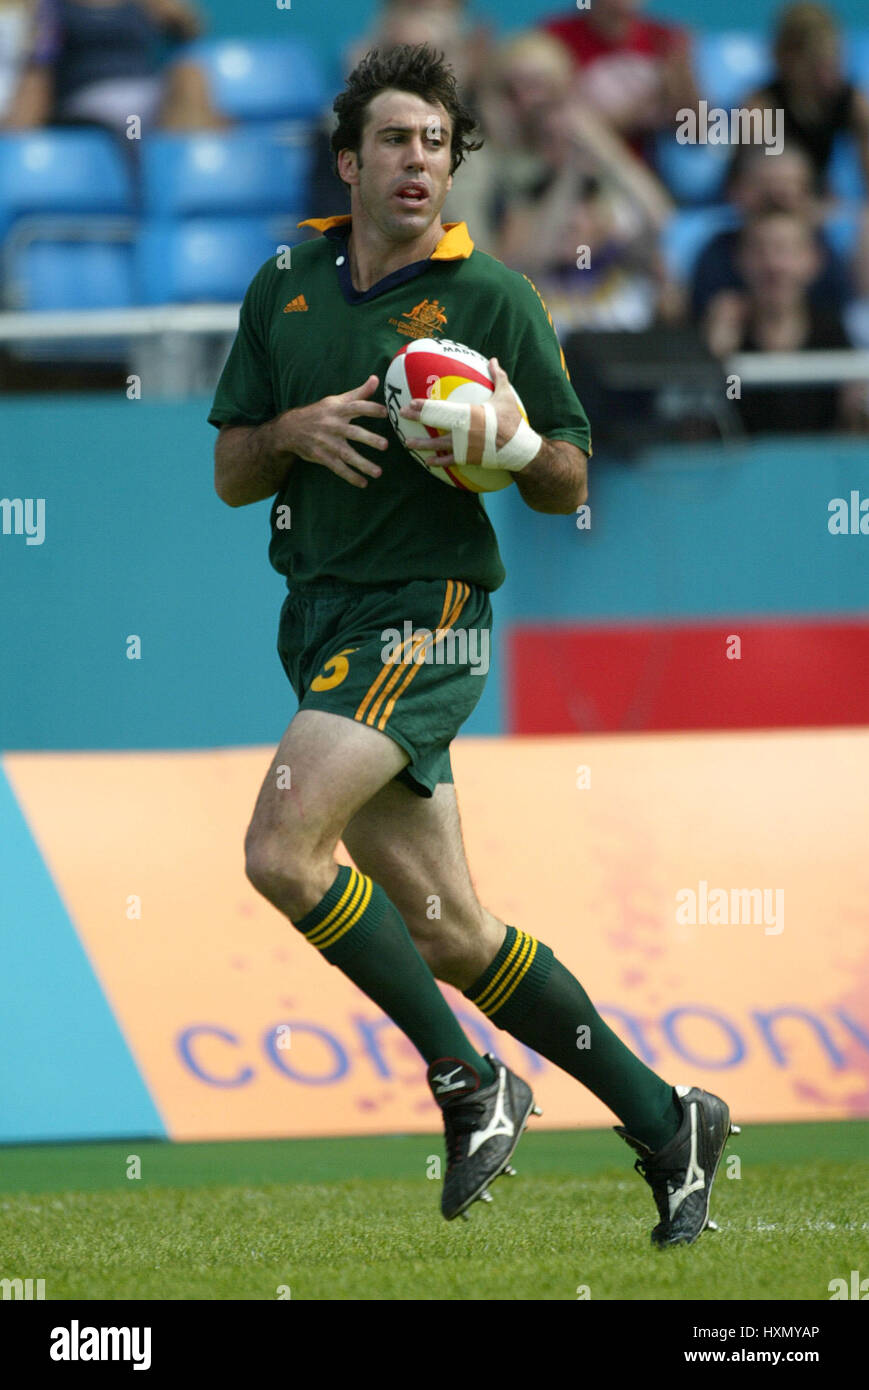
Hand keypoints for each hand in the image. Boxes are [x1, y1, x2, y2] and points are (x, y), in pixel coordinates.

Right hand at [277, 375, 388, 487]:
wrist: (290, 429)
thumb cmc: (319, 413)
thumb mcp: (335, 400)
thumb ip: (358, 393)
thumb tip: (376, 379)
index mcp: (338, 409)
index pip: (356, 407)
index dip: (370, 408)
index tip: (385, 412)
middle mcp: (333, 425)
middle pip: (353, 432)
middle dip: (369, 439)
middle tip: (385, 445)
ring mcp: (327, 442)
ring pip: (346, 454)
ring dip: (362, 464)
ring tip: (378, 472)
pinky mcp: (321, 456)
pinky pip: (337, 468)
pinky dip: (350, 476)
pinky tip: (363, 483)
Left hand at [400, 358, 523, 468]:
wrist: (521, 449)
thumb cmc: (512, 421)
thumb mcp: (506, 396)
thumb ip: (498, 377)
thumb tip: (493, 359)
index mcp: (471, 414)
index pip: (443, 408)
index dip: (426, 406)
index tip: (412, 402)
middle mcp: (464, 431)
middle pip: (436, 424)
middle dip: (418, 418)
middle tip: (402, 415)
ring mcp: (465, 447)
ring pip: (439, 445)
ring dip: (422, 444)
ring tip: (408, 443)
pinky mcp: (469, 459)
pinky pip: (450, 461)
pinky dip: (438, 461)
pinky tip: (427, 462)